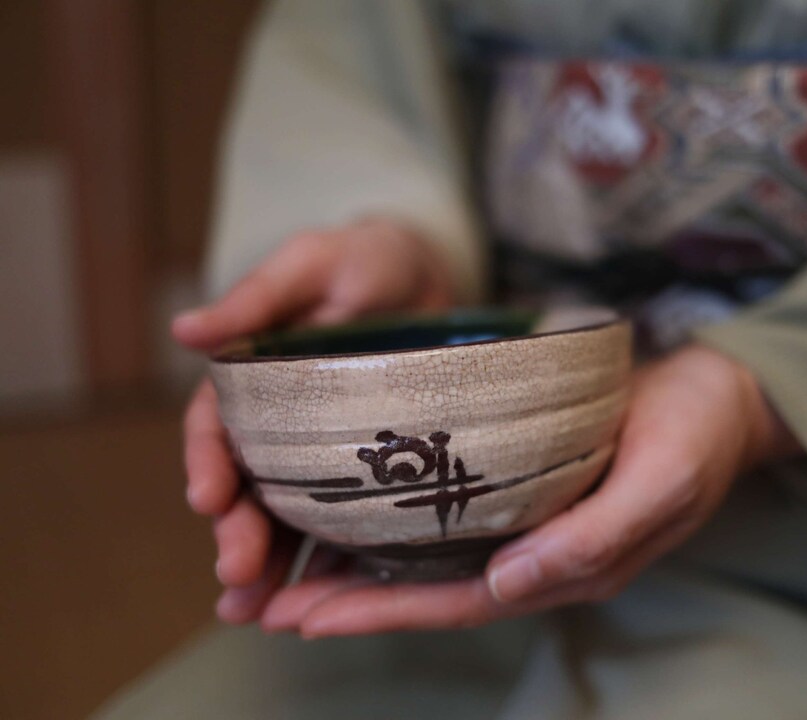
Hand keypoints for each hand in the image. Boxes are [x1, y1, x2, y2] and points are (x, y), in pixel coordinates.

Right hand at [175, 220, 455, 622]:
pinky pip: (341, 520)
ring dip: (267, 562)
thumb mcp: (313, 265)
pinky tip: (316, 599)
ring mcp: (321, 451)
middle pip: (248, 485)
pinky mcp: (364, 470)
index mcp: (253, 378)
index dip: (208, 462)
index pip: (218, 426)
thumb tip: (184, 330)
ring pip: (285, 515)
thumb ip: (259, 298)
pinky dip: (324, 559)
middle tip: (237, 572)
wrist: (428, 277)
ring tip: (256, 610)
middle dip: (236, 531)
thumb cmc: (364, 262)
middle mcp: (279, 422)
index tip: (207, 498)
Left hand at [256, 345, 799, 637]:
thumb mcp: (660, 483)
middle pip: (429, 589)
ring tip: (286, 569)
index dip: (382, 615)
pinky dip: (397, 522)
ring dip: (361, 568)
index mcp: (563, 566)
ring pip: (431, 557)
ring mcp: (527, 520)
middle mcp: (534, 553)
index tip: (305, 616)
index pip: (458, 603)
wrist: (722, 396)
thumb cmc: (694, 435)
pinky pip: (449, 515)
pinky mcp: (524, 482)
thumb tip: (508, 585)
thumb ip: (591, 539)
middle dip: (349, 602)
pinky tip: (356, 511)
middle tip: (265, 603)